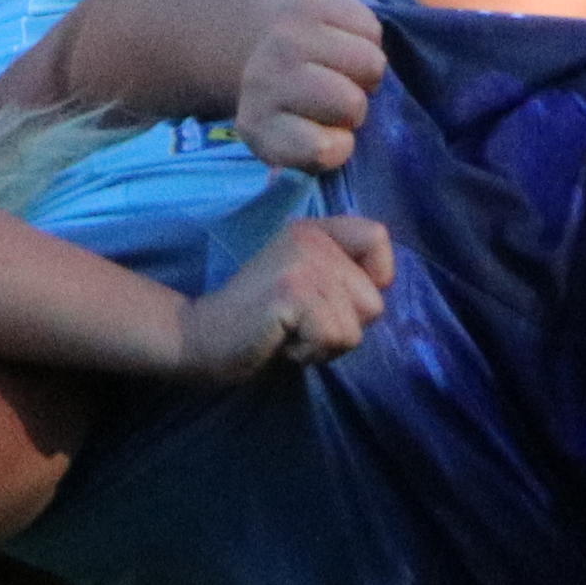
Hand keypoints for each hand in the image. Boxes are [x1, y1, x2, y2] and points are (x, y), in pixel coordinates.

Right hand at [174, 215, 397, 379]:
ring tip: (288, 333)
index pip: (377, 236)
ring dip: (323, 345)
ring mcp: (301, 263)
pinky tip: (280, 342)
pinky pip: (334, 338)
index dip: (375, 277)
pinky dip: (309, 353)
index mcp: (314, 231)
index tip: (338, 299)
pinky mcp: (291, 292)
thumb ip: (340, 275)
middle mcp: (310, 238)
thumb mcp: (306, 285)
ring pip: (356, 327)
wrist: (200, 337)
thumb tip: (385, 283)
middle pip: (373, 300)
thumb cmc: (259, 322)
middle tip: (298, 324)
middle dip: (342, 328)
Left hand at [237, 0, 386, 174]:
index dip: (338, 146)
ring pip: (371, 64)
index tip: (327, 137)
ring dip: (366, 74)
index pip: (321, 149)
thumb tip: (338, 143)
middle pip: (352, 104)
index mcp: (258, 125)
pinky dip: (368, 40)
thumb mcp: (295, 146)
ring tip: (344, 72)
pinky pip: (373, 30)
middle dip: (354, 108)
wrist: (265, 43)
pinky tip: (343, 43)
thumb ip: (319, 155)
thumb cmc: (296, 108)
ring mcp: (287, 35)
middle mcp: (265, 77)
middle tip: (337, 101)